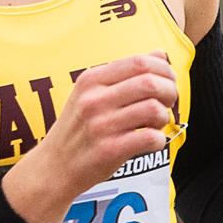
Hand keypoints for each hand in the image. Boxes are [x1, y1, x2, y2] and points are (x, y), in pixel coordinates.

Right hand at [9, 53, 179, 222]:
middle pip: (150, 82)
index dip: (163, 69)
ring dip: (164, 117)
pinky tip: (150, 141)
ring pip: (154, 109)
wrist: (53, 167)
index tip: (167, 81)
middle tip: (167, 103)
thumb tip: (160, 54)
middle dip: (170, 91)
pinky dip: (159, 139)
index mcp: (90, 81)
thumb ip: (123, 75)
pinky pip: (151, 138)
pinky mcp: (109, 150)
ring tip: (154, 124)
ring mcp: (100, 125)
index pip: (139, 61)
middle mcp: (93, 100)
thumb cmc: (78, 129)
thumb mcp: (89, 95)